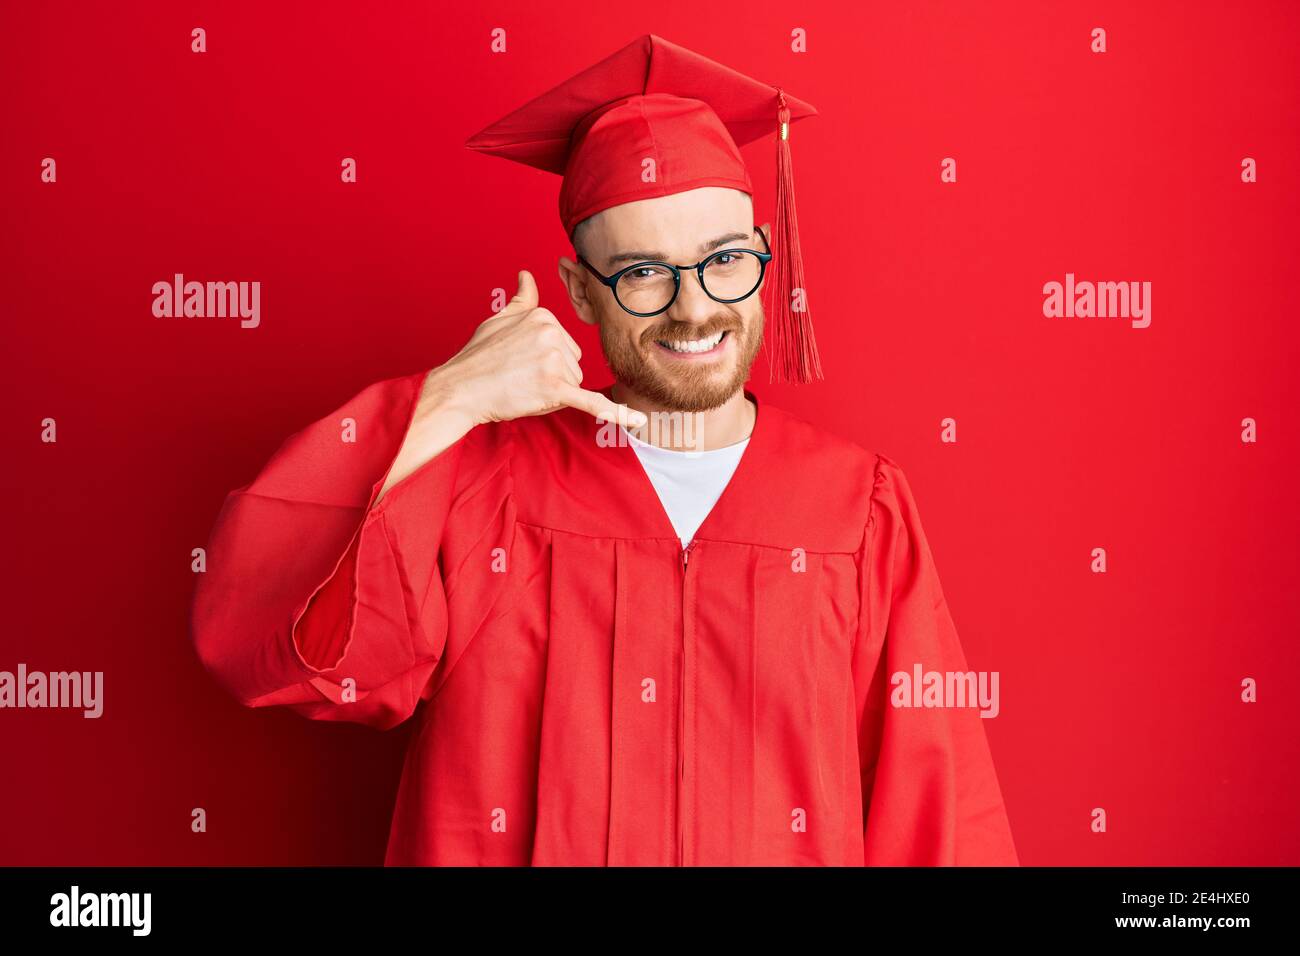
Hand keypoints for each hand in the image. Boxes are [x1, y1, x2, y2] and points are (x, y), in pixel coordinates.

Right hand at [423, 270, 645, 428]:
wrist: (461, 389)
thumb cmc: (478, 357)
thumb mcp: (499, 319)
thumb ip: (522, 299)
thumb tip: (528, 275)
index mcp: (544, 317)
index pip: (565, 346)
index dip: (545, 362)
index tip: (519, 363)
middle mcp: (552, 334)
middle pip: (574, 365)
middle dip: (553, 378)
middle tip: (520, 378)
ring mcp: (555, 362)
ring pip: (575, 386)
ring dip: (554, 394)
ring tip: (523, 389)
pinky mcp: (555, 389)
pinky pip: (592, 403)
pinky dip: (616, 414)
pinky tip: (638, 422)